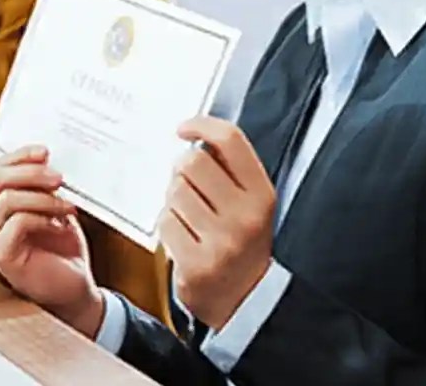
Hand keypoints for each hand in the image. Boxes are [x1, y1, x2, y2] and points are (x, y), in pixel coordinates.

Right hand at [0, 146, 104, 337]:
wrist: (74, 289)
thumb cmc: (64, 252)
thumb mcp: (58, 211)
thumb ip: (50, 189)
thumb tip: (54, 162)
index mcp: (2, 206)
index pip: (0, 170)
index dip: (20, 156)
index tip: (45, 151)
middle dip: (30, 172)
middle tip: (58, 177)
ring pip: (8, 200)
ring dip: (42, 197)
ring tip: (66, 205)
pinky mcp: (3, 255)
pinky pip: (17, 224)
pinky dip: (41, 218)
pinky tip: (60, 226)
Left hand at [160, 116, 275, 331]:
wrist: (245, 300)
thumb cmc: (242, 242)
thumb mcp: (251, 203)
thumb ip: (231, 169)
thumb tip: (197, 134)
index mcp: (261, 194)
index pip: (230, 141)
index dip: (202, 125)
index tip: (185, 128)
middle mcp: (244, 216)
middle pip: (191, 163)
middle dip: (181, 170)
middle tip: (187, 184)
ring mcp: (221, 242)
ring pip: (173, 192)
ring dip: (173, 200)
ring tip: (190, 216)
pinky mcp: (196, 265)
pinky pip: (164, 222)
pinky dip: (168, 225)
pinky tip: (184, 236)